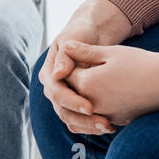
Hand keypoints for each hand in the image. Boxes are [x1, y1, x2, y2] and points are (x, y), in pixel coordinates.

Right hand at [39, 17, 117, 135]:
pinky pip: (80, 120)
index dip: (72, 101)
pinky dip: (92, 125)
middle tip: (104, 123)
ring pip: (71, 119)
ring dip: (89, 126)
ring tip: (109, 127)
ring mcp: (64, 96)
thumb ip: (67, 55)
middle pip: (63, 111)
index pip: (56, 93)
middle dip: (83, 119)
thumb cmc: (82, 31)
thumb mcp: (74, 37)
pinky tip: (109, 125)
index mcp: (48, 73)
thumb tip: (58, 74)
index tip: (90, 107)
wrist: (93, 33)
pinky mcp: (76, 102)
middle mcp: (54, 87)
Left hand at [60, 42, 158, 126]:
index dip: (69, 66)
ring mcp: (104, 115)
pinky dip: (93, 112)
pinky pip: (96, 120)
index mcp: (87, 83)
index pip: (66, 76)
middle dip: (70, 85)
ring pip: (81, 112)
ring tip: (86, 88)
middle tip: (77, 71)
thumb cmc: (140, 63)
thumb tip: (65, 47)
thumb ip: (85, 52)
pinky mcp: (116, 122)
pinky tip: (101, 100)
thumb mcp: (111, 52)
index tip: (75, 57)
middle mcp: (91, 104)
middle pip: (70, 96)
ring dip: (79, 102)